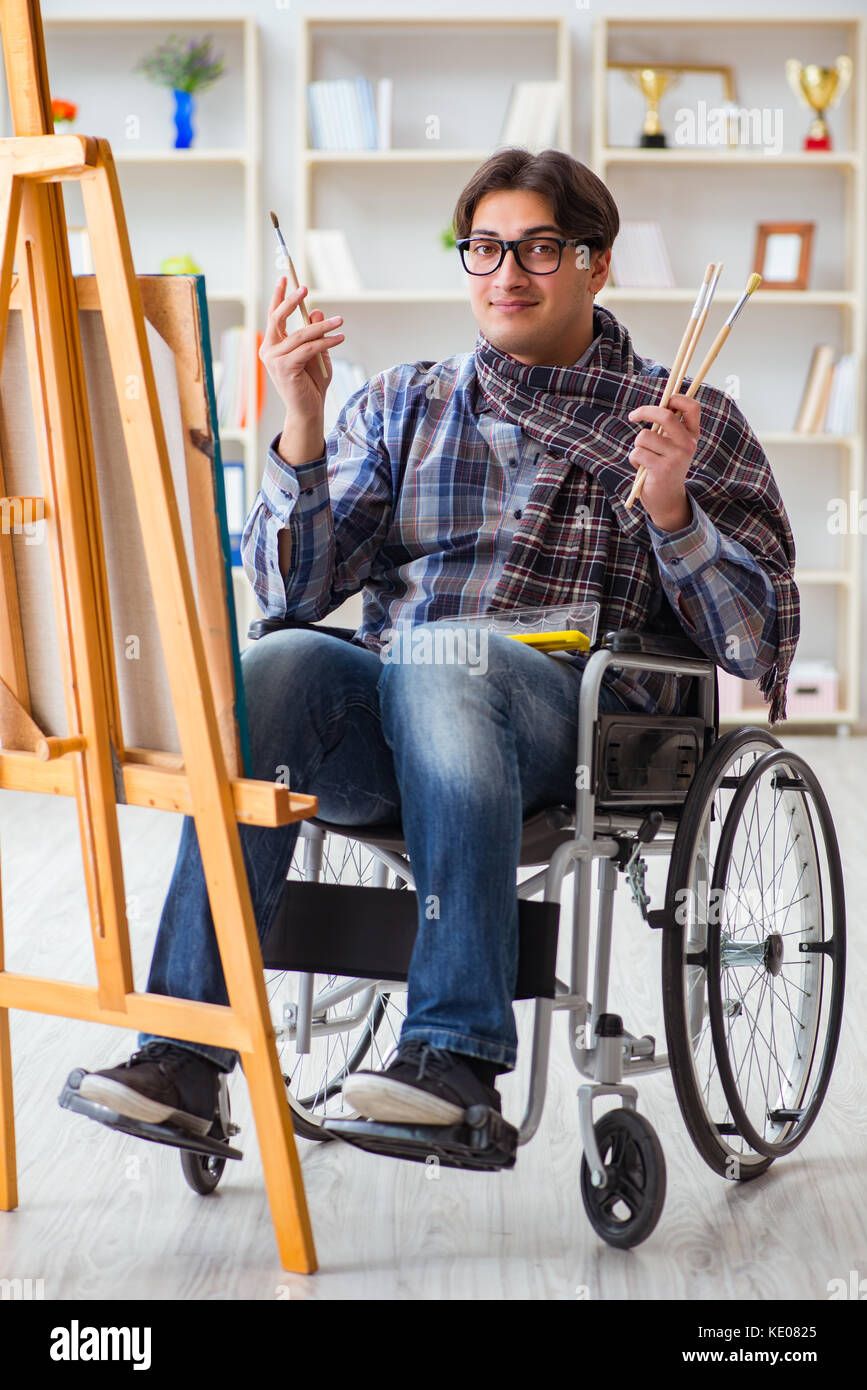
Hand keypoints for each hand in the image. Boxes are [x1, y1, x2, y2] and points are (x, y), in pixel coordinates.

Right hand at [259, 277, 343, 424]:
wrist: (308, 410)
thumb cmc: (311, 383)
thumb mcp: (316, 353)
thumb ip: (314, 334)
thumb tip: (315, 311)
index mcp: (272, 345)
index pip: (273, 317)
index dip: (278, 297)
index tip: (284, 278)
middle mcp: (268, 350)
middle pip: (278, 318)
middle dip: (291, 301)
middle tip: (305, 288)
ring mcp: (274, 359)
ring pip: (300, 335)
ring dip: (323, 326)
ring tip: (340, 321)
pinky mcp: (285, 367)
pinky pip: (309, 348)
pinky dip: (326, 342)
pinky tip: (340, 338)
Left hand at [626, 393, 699, 530]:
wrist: (667, 500)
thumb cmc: (664, 468)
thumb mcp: (671, 446)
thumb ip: (666, 429)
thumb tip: (653, 408)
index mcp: (692, 436)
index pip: (692, 407)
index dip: (677, 398)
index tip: (662, 400)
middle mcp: (688, 445)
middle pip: (665, 415)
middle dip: (645, 412)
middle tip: (632, 416)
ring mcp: (676, 457)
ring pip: (645, 436)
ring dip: (637, 445)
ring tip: (644, 457)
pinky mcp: (662, 468)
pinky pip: (638, 453)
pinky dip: (634, 459)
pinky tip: (642, 468)